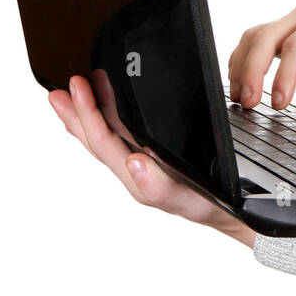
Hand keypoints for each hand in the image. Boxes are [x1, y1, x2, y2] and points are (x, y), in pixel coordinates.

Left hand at [48, 73, 254, 245]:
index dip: (88, 116)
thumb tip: (133, 162)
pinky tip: (97, 109)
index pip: (104, 143)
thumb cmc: (208, 204)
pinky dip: (104, 120)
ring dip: (85, 113)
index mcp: (135, 175)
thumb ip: (156, 186)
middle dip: (78, 112)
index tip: (80, 89)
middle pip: (96, 138)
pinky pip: (120, 136)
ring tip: (69, 93)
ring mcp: (140, 161)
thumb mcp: (185, 198)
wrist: (231, 210)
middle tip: (64, 86)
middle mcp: (132, 168)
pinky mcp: (151, 155)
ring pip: (105, 136)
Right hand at [228, 2, 295, 111]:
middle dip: (253, 70)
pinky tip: (240, 84)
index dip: (284, 74)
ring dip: (242, 66)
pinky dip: (243, 61)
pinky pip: (256, 41)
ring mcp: (292, 20)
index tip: (280, 103)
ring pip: (255, 36)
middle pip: (267, 36)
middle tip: (251, 103)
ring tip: (240, 98)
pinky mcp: (284, 32)